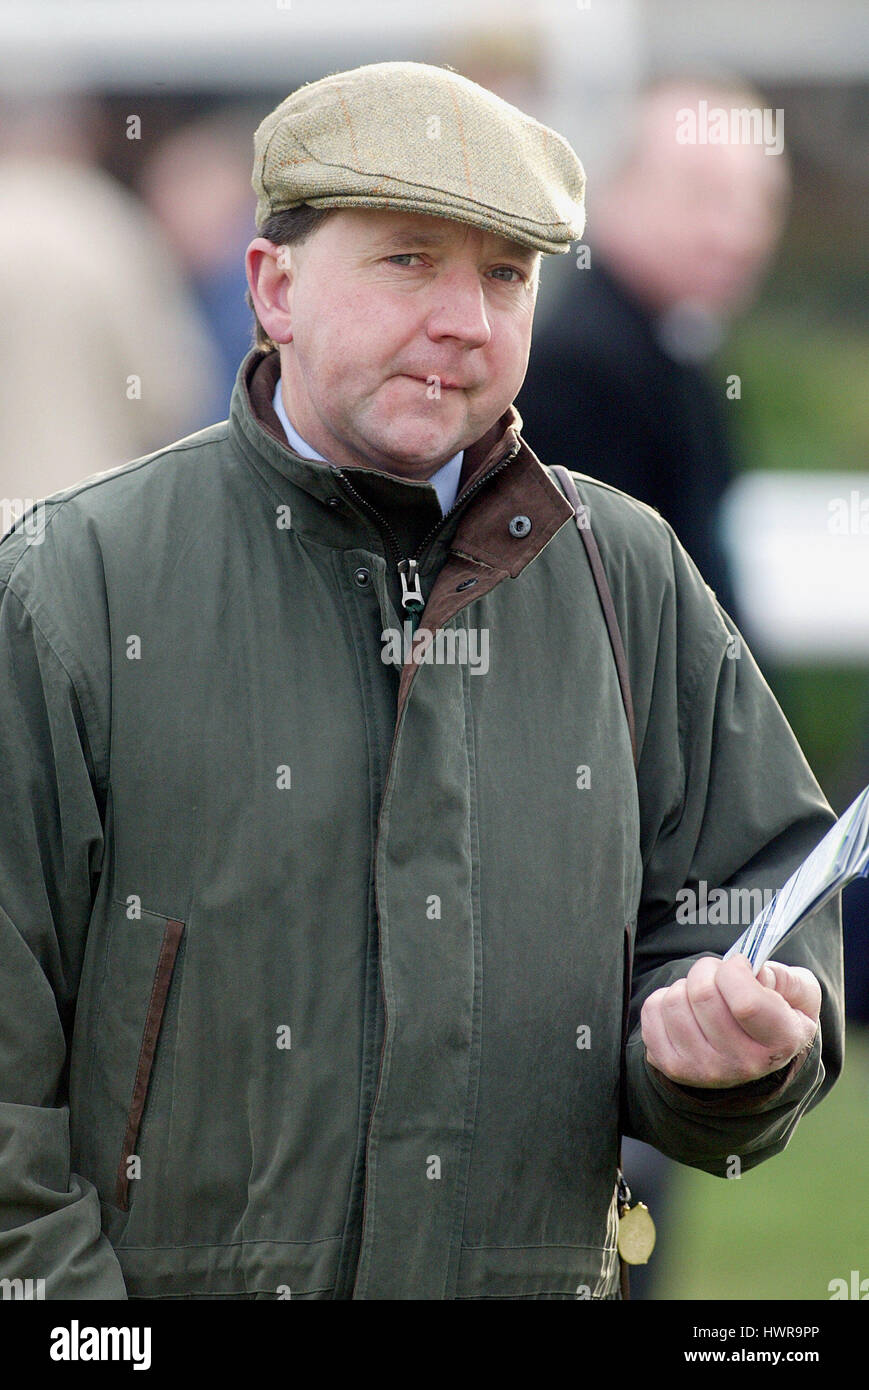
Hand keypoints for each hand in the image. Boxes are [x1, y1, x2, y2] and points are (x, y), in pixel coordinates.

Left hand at [641, 954, 820, 1088]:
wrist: (751, 1055)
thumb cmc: (777, 1014)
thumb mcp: (800, 993)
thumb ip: (786, 977)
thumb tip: (752, 970)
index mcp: (780, 1043)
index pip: (746, 1003)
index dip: (736, 969)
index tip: (741, 966)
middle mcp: (741, 1065)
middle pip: (702, 993)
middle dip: (708, 970)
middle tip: (719, 977)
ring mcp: (702, 1069)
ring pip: (674, 1000)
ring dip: (686, 985)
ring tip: (704, 998)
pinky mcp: (670, 1065)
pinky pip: (652, 1010)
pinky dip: (664, 999)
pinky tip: (687, 1012)